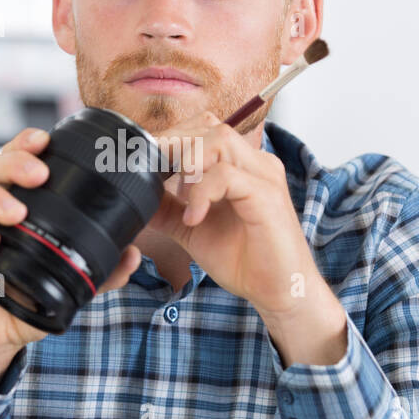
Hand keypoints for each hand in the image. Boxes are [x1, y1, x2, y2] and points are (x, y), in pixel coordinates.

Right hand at [0, 126, 141, 390]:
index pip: (16, 163)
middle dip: (15, 163)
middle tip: (40, 173)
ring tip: (17, 212)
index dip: (26, 144)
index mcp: (14, 205)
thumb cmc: (25, 299)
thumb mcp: (68, 286)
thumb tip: (133, 255)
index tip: (46, 138)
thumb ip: (101, 272)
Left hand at [146, 111, 320, 317]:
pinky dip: (201, 193)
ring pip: (219, 139)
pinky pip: (226, 175)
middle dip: (175, 149)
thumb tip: (138, 196)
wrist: (280, 292)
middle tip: (157, 179)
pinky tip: (194, 218)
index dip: (172, 143)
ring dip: (189, 163)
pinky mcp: (266, 195)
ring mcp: (263, 175)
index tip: (149, 169)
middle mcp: (255, 163)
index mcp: (240, 165)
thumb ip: (168, 209)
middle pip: (208, 127)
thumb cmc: (246, 261)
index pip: (202, 130)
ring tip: (181, 196)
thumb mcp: (193, 230)